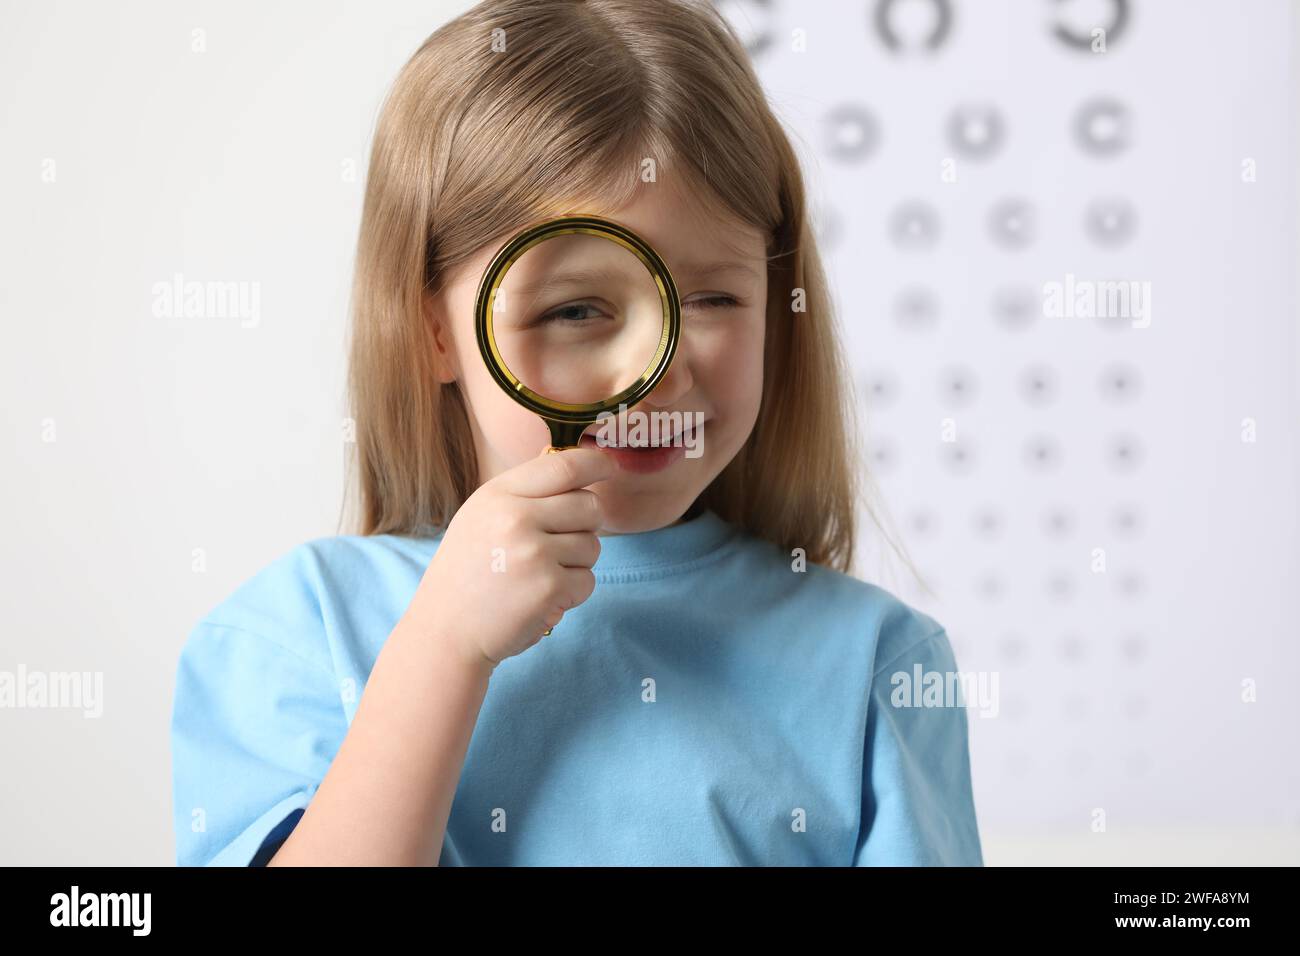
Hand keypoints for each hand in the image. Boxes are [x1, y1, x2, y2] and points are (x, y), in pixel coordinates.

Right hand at [404, 446, 616, 668]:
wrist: (445, 632)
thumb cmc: (467, 573)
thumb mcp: (482, 516)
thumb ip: (523, 490)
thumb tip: (563, 455)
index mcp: (498, 495)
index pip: (564, 466)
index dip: (595, 463)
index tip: (608, 467)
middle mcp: (516, 518)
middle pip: (589, 505)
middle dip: (586, 525)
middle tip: (558, 545)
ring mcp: (534, 553)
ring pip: (593, 546)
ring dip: (577, 564)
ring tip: (539, 576)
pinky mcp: (549, 588)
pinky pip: (588, 580)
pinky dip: (572, 593)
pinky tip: (541, 599)